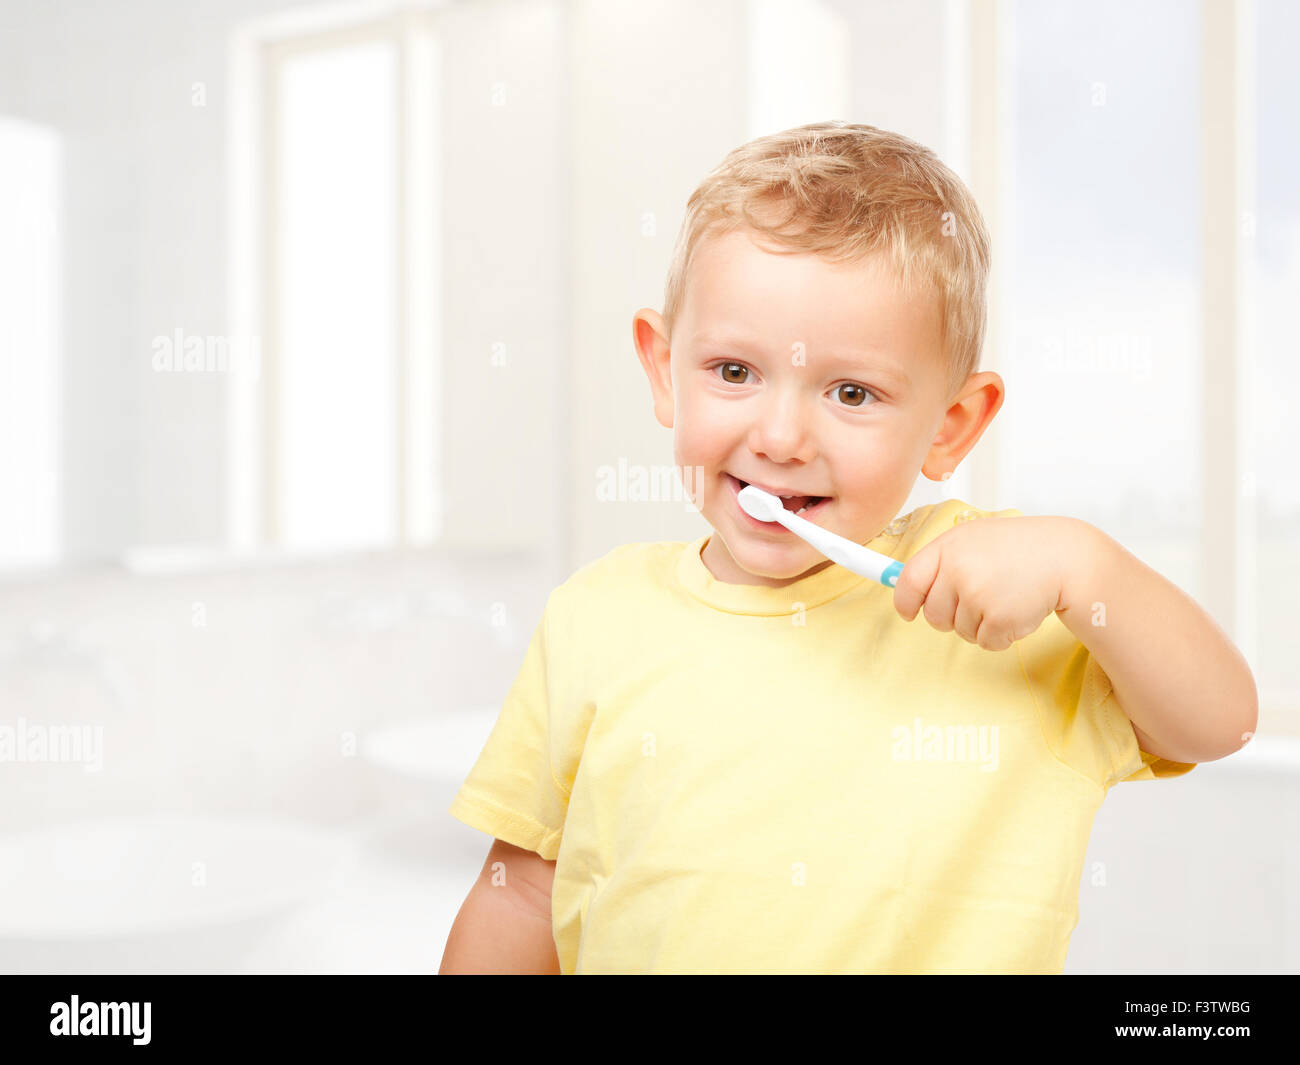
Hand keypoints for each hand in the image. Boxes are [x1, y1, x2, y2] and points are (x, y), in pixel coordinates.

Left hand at [892, 515, 1089, 650]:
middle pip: (934, 615)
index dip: (905, 602)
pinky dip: (1001, 635)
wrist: (1064, 557)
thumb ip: (941, 561)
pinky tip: (1016, 611)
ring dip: (980, 624)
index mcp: (948, 547)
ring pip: (960, 631)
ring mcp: (978, 596)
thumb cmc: (1017, 549)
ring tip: (1003, 597)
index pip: (909, 582)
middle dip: (952, 616)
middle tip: (979, 599)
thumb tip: (903, 586)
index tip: (908, 612)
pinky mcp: (999, 619)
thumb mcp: (973, 540)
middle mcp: (958, 570)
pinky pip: (985, 643)